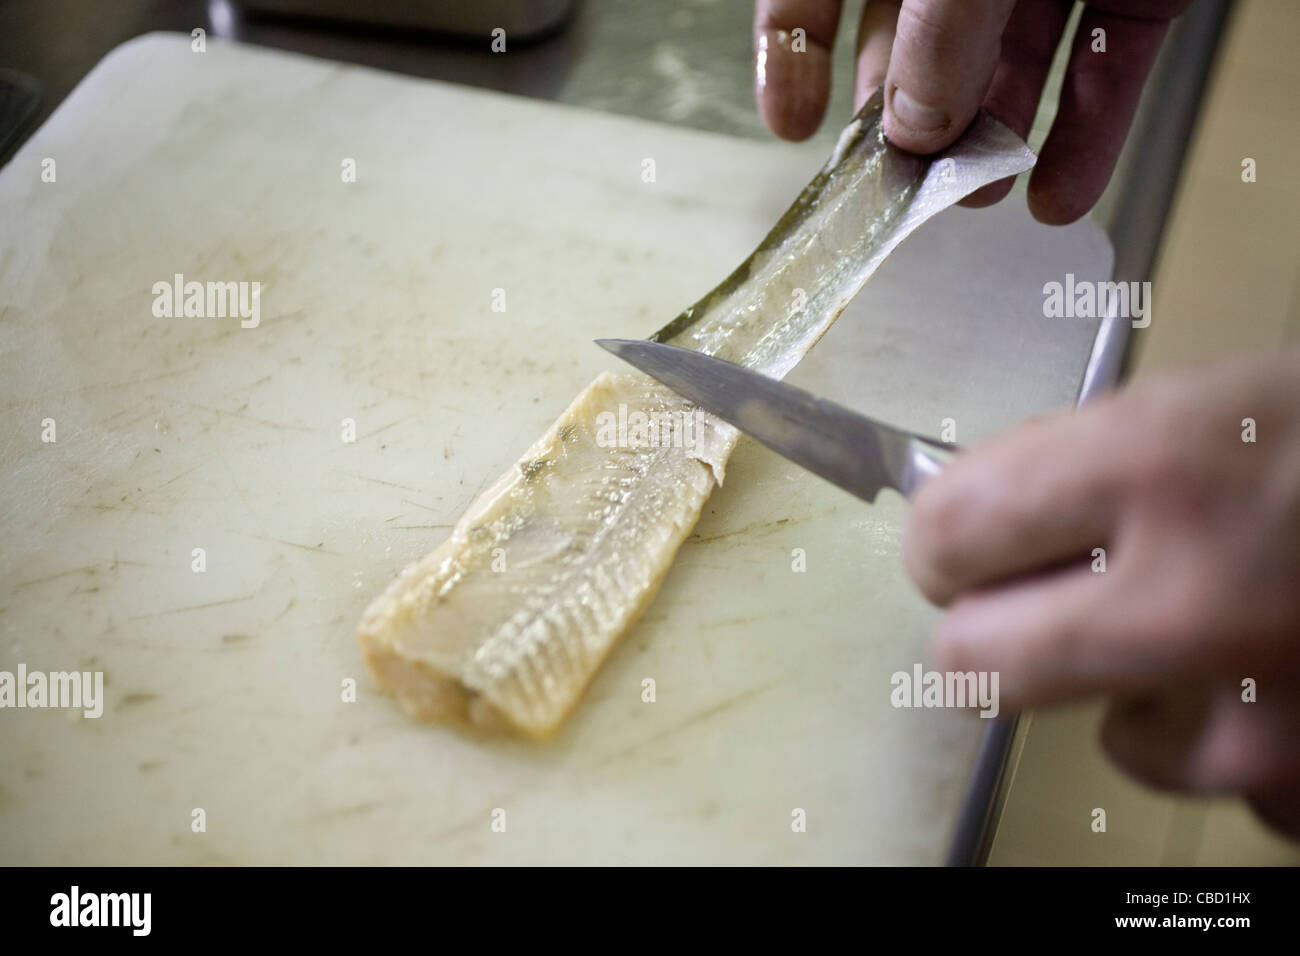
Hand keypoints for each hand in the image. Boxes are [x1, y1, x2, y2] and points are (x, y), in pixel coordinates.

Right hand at [753, 0, 1191, 223]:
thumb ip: (936, 29)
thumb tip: (913, 126)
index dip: (795, 55)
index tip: (795, 129)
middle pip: (917, 36)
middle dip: (910, 116)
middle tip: (903, 183)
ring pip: (1016, 58)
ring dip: (996, 138)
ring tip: (978, 198)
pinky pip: (1108, 57)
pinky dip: (1091, 130)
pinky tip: (1060, 196)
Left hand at [902, 353, 1299, 837]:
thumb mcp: (1226, 396)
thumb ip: (1089, 464)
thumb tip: (979, 519)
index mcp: (1159, 461)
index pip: (944, 535)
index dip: (944, 543)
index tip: (960, 548)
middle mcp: (1192, 600)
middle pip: (973, 667)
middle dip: (994, 633)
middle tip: (1040, 606)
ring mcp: (1257, 717)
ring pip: (1110, 736)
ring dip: (1143, 690)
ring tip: (1231, 628)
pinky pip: (1225, 780)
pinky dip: (1243, 738)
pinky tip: (1298, 676)